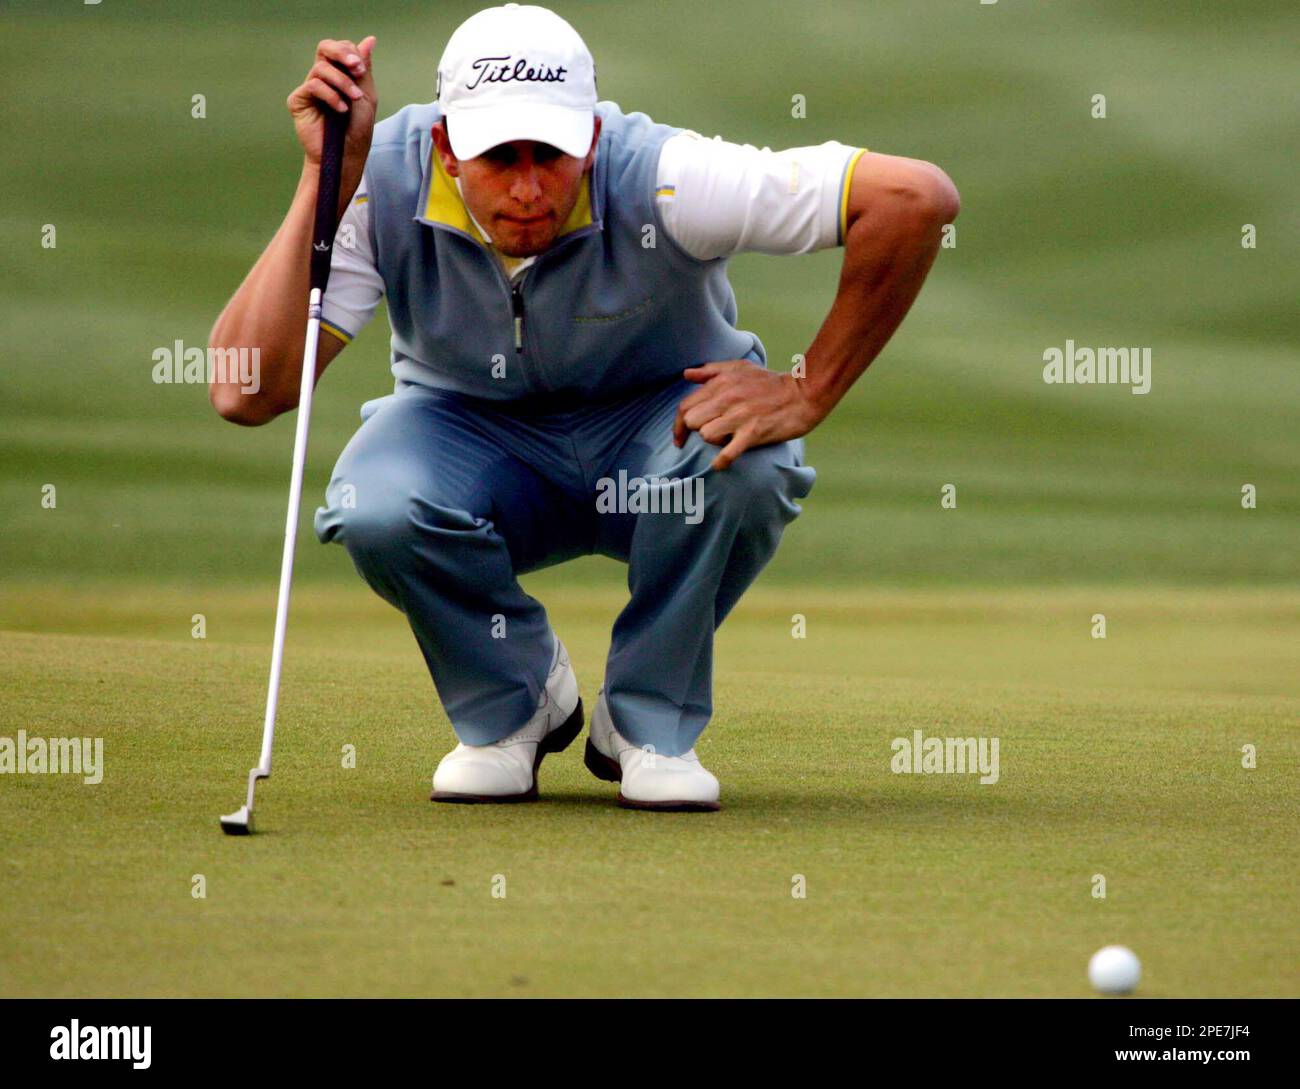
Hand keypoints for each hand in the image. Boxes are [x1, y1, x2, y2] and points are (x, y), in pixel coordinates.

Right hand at [287, 37, 377, 168]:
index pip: (341, 48)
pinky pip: (313, 85)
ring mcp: (309, 88)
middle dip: (341, 53)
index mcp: (340, 74)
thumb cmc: (357, 129)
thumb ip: (364, 69)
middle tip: (355, 67)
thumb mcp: (366, 96)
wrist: (346, 156)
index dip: (351, 54)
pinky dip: (330, 95)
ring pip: (321, 68)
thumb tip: (370, 39)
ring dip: (342, 82)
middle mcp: (323, 78)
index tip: (362, 70)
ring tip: (353, 99)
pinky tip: (341, 109)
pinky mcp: (299, 100)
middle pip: (325, 47)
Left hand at [672, 360, 822, 469]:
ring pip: (706, 435)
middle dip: (695, 432)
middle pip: (691, 422)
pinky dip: (721, 462)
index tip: (680, 438)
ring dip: (711, 442)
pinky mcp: (754, 433)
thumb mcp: (740, 367)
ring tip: (723, 441)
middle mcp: (727, 398)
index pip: (685, 406)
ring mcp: (740, 416)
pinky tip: (721, 463)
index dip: (677, 425)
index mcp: (720, 383)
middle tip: (707, 436)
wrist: (804, 393)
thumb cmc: (771, 382)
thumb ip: (710, 370)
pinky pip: (727, 453)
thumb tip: (686, 375)